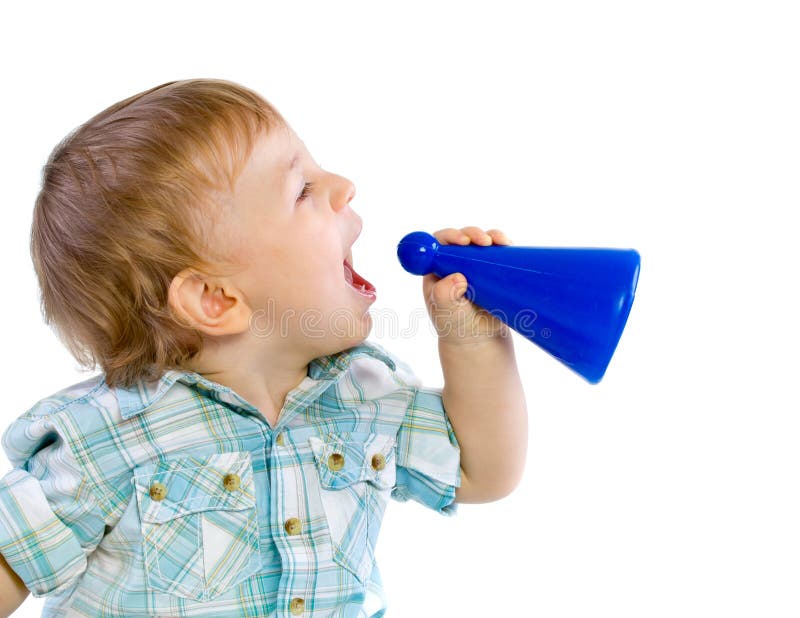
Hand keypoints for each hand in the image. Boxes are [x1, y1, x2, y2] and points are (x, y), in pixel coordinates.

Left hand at [422, 226, 512, 345]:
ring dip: (492, 236)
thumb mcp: (445, 312)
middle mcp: (454, 262)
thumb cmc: (455, 324)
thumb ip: (444, 295)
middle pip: (462, 237)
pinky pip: (499, 251)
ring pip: (482, 241)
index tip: (463, 242)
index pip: (438, 244)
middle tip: (485, 242)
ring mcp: (475, 264)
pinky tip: (509, 247)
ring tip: (501, 244)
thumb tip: (457, 277)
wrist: (478, 337)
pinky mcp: (493, 268)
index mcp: (436, 268)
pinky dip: (504, 245)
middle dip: (473, 234)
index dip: (449, 237)